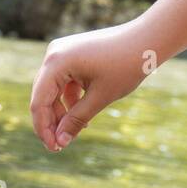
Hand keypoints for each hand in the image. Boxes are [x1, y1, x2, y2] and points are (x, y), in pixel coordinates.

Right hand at [29, 21, 155, 151]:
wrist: (147, 39)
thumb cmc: (126, 65)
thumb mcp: (100, 97)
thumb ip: (76, 120)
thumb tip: (60, 142)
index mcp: (57, 62)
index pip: (39, 102)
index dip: (44, 128)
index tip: (54, 148)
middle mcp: (53, 55)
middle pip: (42, 96)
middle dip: (51, 122)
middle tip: (60, 145)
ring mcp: (61, 53)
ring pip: (52, 91)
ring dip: (61, 113)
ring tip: (73, 132)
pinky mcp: (71, 55)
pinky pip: (63, 83)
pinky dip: (70, 100)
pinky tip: (82, 117)